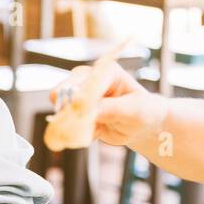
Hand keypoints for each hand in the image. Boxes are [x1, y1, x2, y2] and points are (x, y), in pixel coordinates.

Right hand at [49, 61, 163, 145]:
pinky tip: (97, 132)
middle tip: (85, 126)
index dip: (79, 99)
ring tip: (98, 129)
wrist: (143, 126)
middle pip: (62, 92)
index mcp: (105, 71)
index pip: (83, 82)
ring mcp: (79, 95)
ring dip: (75, 125)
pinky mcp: (75, 110)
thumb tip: (86, 110)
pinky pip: (66, 124)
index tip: (84, 115)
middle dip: (70, 113)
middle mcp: (88, 79)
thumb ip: (110, 108)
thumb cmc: (143, 112)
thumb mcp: (132, 111)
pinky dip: (79, 132)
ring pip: (61, 110)